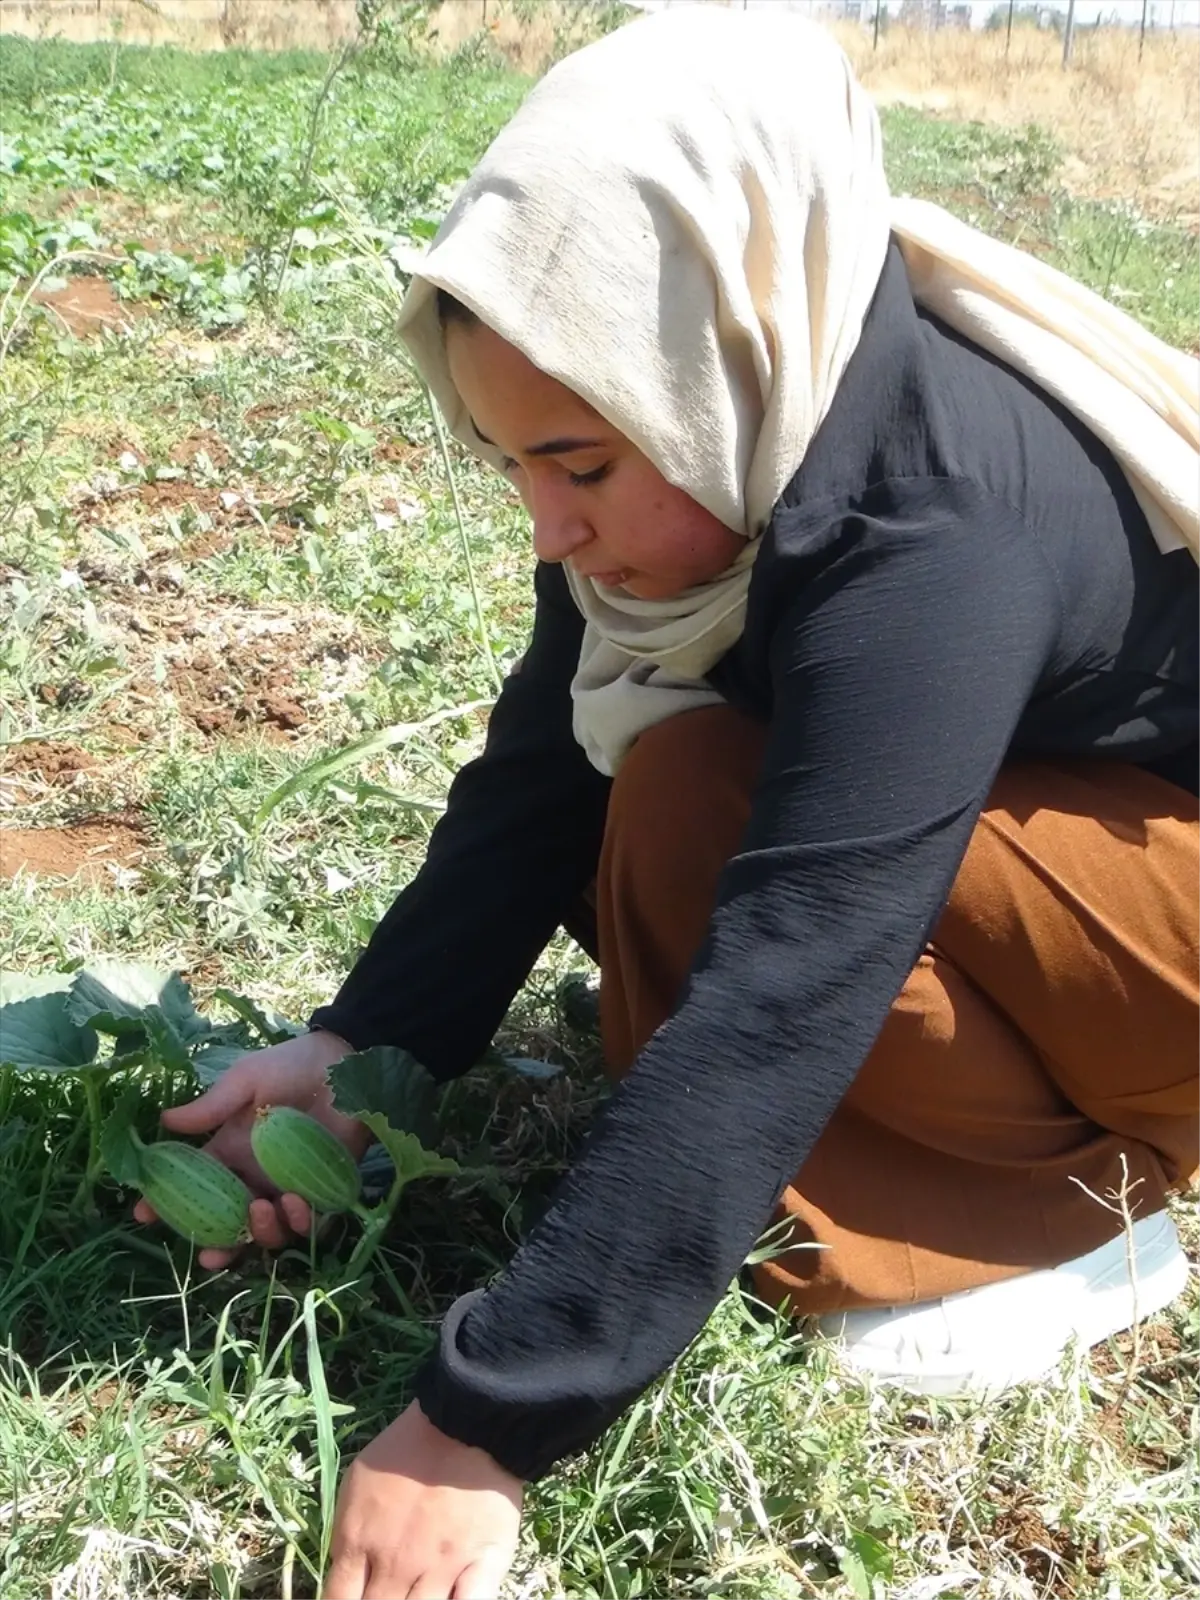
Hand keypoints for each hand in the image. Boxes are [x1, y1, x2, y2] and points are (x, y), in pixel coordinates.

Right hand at [133, 1029, 370, 1268]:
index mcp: (231, 1152)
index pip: (194, 1186)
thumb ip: (211, 1107)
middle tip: (210, 1256)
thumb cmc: (291, 1066)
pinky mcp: (325, 1190)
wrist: (344, 1062)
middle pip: (231, 1225)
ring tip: (262, 1209)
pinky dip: (301, 1224)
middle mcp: (257, 1177)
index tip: (145, 1214)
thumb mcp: (245, 1082)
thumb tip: (165, 1121)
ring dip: (262, 1233)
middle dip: (217, 1248)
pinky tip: (295, 1203)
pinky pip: (311, 1225)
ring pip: (270, 1233)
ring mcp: (289, 1187)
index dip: (167, 1202)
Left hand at [325, 1401, 521, 1598]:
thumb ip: (346, 1534)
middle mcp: (395, 1565)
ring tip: (417, 1593)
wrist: (465, 1421)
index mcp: (359, 1542)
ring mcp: (440, 1569)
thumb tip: (345, 1573)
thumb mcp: (357, 1483)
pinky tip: (450, 1598)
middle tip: (390, 1589)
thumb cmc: (409, 1447)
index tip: (359, 1598)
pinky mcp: (482, 1566)